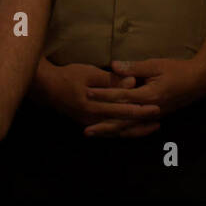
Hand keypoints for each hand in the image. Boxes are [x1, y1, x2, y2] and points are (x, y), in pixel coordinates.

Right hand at [39, 61, 160, 136]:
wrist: (47, 88)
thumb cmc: (69, 76)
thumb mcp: (90, 73)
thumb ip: (111, 80)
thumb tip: (132, 83)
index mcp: (93, 106)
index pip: (122, 110)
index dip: (139, 110)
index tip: (155, 108)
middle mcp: (92, 119)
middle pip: (122, 125)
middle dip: (141, 124)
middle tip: (158, 121)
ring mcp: (90, 124)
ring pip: (117, 131)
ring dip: (135, 130)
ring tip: (152, 127)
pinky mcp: (89, 124)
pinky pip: (109, 131)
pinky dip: (123, 131)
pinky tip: (134, 129)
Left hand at [85, 58, 205, 135]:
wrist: (199, 81)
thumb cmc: (178, 70)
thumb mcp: (156, 65)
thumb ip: (134, 67)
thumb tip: (113, 66)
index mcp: (148, 96)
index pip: (121, 96)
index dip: (103, 94)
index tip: (88, 93)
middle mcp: (149, 110)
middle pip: (122, 121)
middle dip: (103, 126)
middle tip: (86, 131)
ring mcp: (153, 116)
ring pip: (128, 128)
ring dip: (111, 131)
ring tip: (96, 134)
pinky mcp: (155, 116)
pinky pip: (136, 127)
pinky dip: (124, 131)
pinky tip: (115, 132)